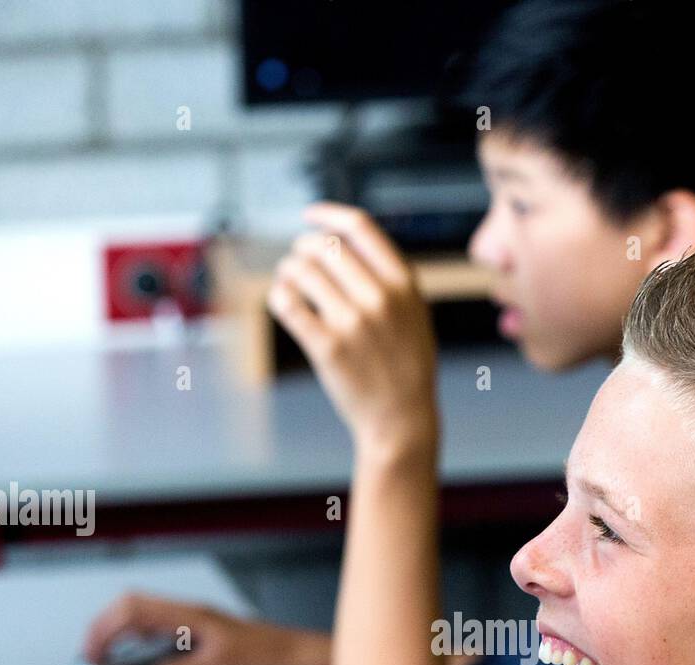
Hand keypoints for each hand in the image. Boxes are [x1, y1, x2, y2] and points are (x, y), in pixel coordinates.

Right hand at [82, 593, 331, 664]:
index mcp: (189, 615)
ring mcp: (196, 622)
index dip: (105, 630)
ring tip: (108, 658)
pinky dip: (141, 642)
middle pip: (131, 607)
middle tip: (92, 657)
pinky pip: (161, 630)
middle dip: (105, 629)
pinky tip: (142, 662)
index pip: (131, 610)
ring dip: (121, 633)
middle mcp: (190, 614)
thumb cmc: (269, 657)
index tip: (92, 656)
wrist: (299, 657)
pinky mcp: (203, 635)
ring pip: (145, 616)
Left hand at [268, 202, 438, 458]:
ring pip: (302, 271)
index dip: (328, 215)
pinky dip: (279, 295)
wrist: (402, 418)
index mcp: (404, 285)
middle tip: (297, 260)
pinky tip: (283, 299)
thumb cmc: (405, 365)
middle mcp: (381, 299)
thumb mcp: (415, 313)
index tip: (309, 217)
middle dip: (303, 248)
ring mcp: (354, 323)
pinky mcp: (328, 348)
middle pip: (325, 247)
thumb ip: (389, 277)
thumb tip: (344, 238)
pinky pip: (288, 304)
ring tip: (290, 281)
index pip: (361, 228)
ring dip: (288, 270)